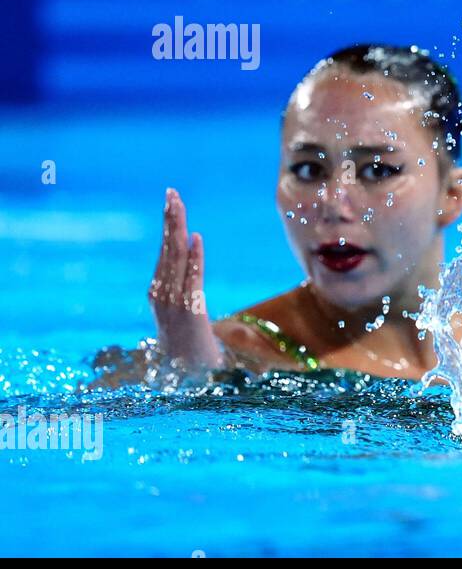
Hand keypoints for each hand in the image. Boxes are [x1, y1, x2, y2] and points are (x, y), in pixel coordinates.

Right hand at [148, 188, 221, 369]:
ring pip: (176, 260)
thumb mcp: (184, 308)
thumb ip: (184, 280)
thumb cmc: (189, 344)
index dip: (169, 225)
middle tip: (173, 192)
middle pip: (167, 250)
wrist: (190, 376)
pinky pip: (192, 280)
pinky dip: (194, 259)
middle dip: (170, 219)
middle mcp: (161, 295)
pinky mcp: (190, 314)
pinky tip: (196, 239)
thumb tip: (190, 246)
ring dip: (178, 231)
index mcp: (158, 292)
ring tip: (180, 206)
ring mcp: (173, 304)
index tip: (172, 200)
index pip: (164, 251)